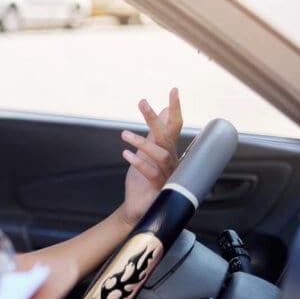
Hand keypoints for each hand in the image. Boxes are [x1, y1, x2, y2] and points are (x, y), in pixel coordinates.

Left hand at [119, 88, 182, 226]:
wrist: (137, 209)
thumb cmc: (143, 181)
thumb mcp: (146, 152)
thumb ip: (154, 134)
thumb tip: (163, 111)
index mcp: (170, 151)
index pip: (175, 127)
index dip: (175, 109)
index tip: (174, 90)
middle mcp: (174, 162)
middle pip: (167, 137)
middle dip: (154, 119)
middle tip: (142, 102)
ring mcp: (170, 176)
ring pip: (161, 155)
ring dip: (142, 143)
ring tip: (124, 134)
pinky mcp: (161, 189)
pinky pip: (152, 173)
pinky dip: (139, 163)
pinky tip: (126, 155)